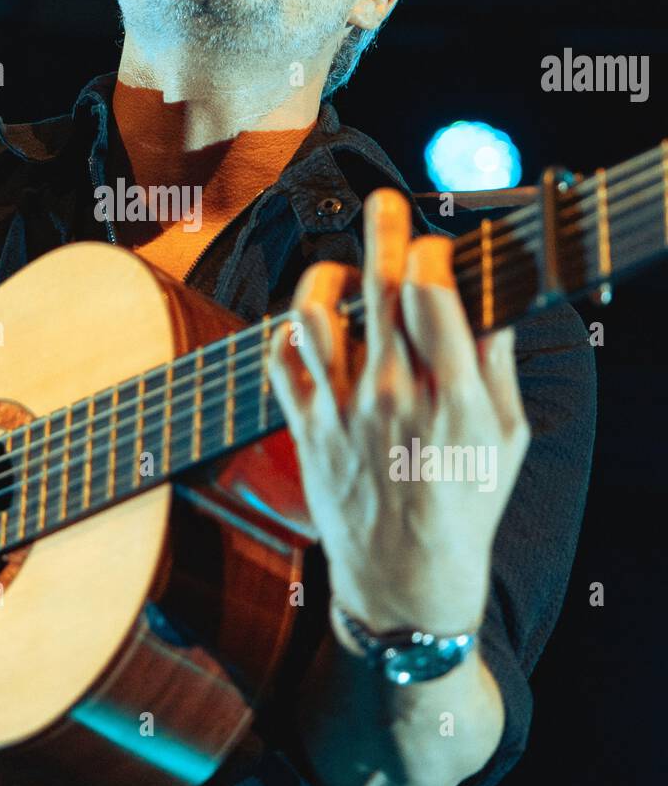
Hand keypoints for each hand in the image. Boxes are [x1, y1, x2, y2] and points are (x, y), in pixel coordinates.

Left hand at [269, 188, 530, 634]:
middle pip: (378, 285)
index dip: (432, 251)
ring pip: (315, 314)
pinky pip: (278, 362)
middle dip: (384, 229)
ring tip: (338, 268)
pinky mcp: (305, 429)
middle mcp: (391, 393)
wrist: (406, 582)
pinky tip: (303, 326)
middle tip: (386, 203)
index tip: (436, 247)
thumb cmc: (463, 510)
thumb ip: (496, 367)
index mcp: (450, 394)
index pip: (432, 289)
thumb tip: (491, 304)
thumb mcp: (506, 440)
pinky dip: (284, 333)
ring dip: (324, 277)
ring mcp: (341, 410)